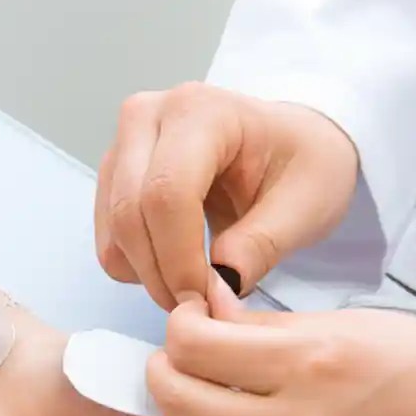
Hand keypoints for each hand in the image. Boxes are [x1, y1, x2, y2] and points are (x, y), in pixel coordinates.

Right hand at [94, 83, 357, 308]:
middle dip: (163, 274)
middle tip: (203, 305)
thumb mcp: (306, 203)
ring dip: (149, 274)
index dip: (181, 258)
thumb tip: (217, 289)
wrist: (287, 144)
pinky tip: (178, 263)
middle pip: (130, 213)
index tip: (211, 299)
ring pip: (114, 231)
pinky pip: (109, 238)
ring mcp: (123, 144)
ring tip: (197, 284)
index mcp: (200, 110)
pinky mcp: (113, 174)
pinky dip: (138, 266)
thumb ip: (261, 246)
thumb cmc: (303, 162)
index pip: (167, 193)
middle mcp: (148, 115)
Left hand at [147, 295, 415, 415]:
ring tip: (214, 399)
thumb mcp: (355, 326)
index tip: (191, 322)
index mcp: (313, 360)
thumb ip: (270, 326)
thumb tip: (207, 306)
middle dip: (164, 375)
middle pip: (178, 404)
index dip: (178, 328)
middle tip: (178, 362)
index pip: (193, 345)